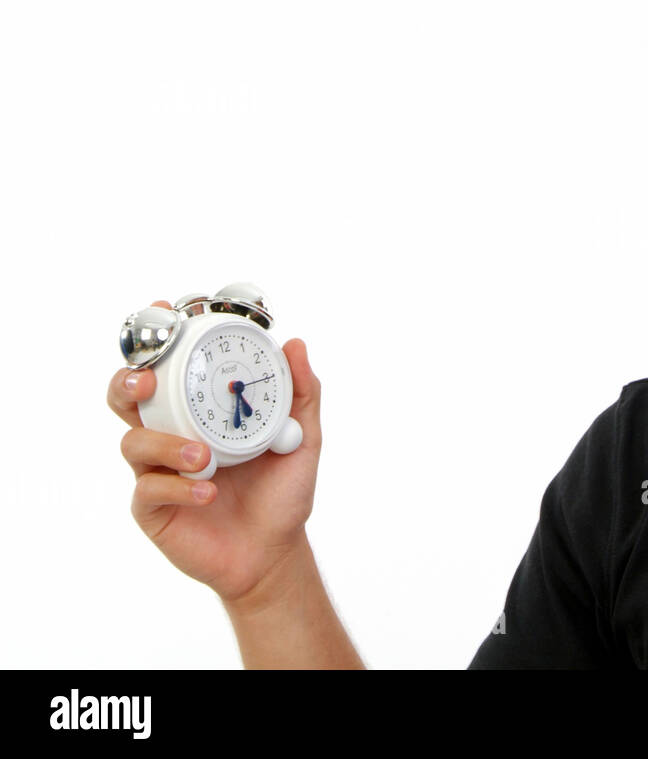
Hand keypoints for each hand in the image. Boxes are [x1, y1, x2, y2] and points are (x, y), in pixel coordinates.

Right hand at [110, 299, 323, 606]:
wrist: (275, 552)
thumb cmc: (282, 492)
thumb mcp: (303, 439)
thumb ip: (301, 393)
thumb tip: (295, 344)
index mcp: (199, 412)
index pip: (168, 370)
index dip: (156, 341)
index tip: (162, 311)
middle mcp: (171, 435)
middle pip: (127, 398)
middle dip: (128, 382)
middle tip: (147, 383)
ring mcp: (156, 471)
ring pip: (133, 442)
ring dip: (165, 444)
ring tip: (202, 457)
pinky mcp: (152, 509)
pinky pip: (148, 490)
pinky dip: (178, 487)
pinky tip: (207, 492)